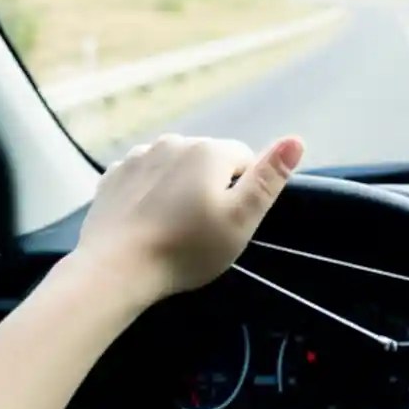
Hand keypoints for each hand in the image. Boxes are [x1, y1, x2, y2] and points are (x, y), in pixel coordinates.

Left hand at [70, 134, 303, 309]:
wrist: (115, 268)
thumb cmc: (186, 248)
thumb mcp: (241, 219)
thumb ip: (269, 178)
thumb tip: (296, 139)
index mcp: (209, 150)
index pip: (244, 160)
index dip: (242, 192)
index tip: (228, 222)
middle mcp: (173, 141)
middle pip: (207, 161)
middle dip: (209, 187)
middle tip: (201, 230)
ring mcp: (138, 156)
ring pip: (173, 167)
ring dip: (178, 188)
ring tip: (171, 228)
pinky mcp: (112, 175)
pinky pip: (143, 177)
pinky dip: (148, 193)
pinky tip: (145, 222)